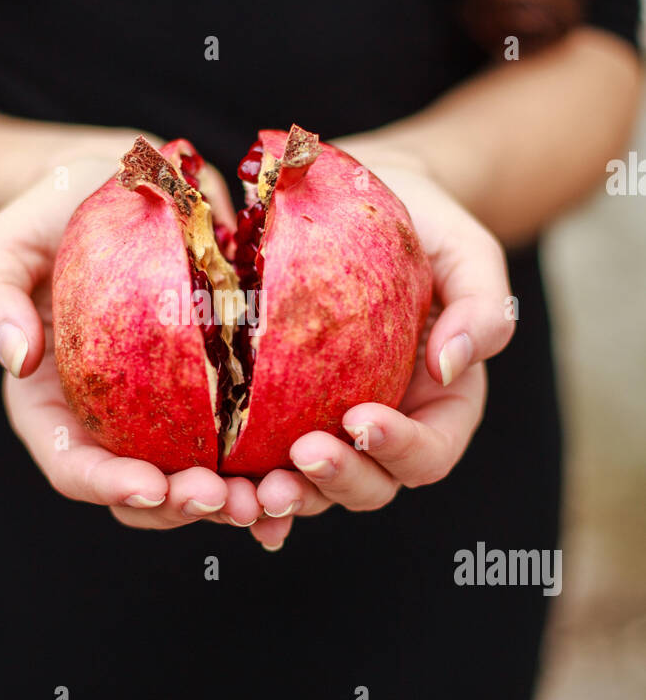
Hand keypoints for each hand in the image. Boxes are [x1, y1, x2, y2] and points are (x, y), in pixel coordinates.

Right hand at [0, 151, 266, 533]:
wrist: (122, 179)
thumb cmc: (50, 211)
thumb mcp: (4, 244)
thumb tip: (17, 360)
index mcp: (52, 407)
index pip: (75, 467)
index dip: (111, 487)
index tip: (153, 487)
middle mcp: (111, 423)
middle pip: (146, 494)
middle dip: (186, 507)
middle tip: (231, 500)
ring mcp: (167, 412)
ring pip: (201, 479)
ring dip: (237, 499)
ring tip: (275, 496)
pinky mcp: (219, 389)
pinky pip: (248, 439)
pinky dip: (276, 462)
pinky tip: (312, 464)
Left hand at [249, 155, 514, 547]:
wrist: (358, 200)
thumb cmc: (423, 224)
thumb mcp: (467, 251)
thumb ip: (484, 306)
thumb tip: (449, 366)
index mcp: (441, 405)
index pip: (429, 451)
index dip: (399, 448)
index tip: (360, 417)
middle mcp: (387, 432)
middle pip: (372, 487)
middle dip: (339, 481)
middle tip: (302, 454)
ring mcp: (331, 430)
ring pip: (314, 491)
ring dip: (288, 499)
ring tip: (254, 491)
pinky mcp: (281, 420)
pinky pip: (265, 466)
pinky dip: (246, 489)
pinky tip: (216, 491)